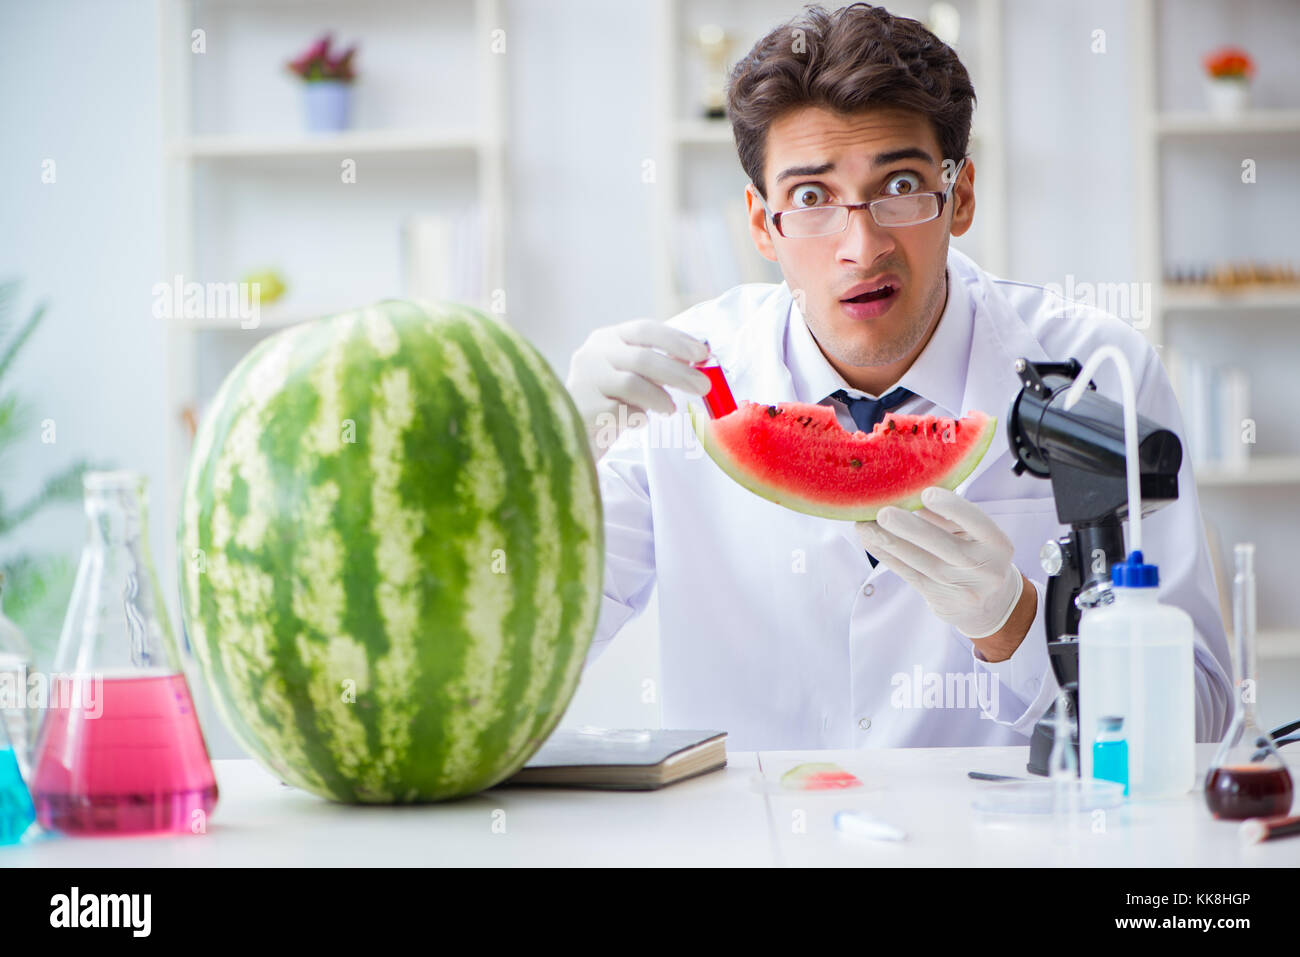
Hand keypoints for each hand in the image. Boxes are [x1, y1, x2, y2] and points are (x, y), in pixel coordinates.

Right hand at [565, 319, 711, 460]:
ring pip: (632, 384)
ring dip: (659, 397)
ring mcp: (583, 381)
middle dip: (678, 373)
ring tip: (669, 409)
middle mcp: (592, 354)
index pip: (645, 330)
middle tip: (703, 387)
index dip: (676, 340)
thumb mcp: (631, 375)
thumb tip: (698, 361)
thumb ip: (657, 364)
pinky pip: (620, 412)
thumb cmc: (609, 401)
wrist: (572, 432)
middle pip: (643, 358)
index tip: (702, 354)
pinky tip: (639, 421)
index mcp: (606, 338)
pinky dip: (637, 417)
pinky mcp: (581, 409)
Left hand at [856, 486, 1023, 639]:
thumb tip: (910, 490)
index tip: (927, 493)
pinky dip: (886, 555)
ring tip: (864, 525)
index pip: (976, 521)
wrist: (990, 604)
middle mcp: (982, 567)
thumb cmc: (978, 554)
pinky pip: (907, 573)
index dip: (952, 508)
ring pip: (919, 562)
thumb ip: (950, 517)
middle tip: (883, 513)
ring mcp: (960, 586)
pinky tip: (869, 539)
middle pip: (942, 546)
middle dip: (910, 529)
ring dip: (888, 542)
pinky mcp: (937, 597)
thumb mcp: (976, 535)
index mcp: (997, 543)